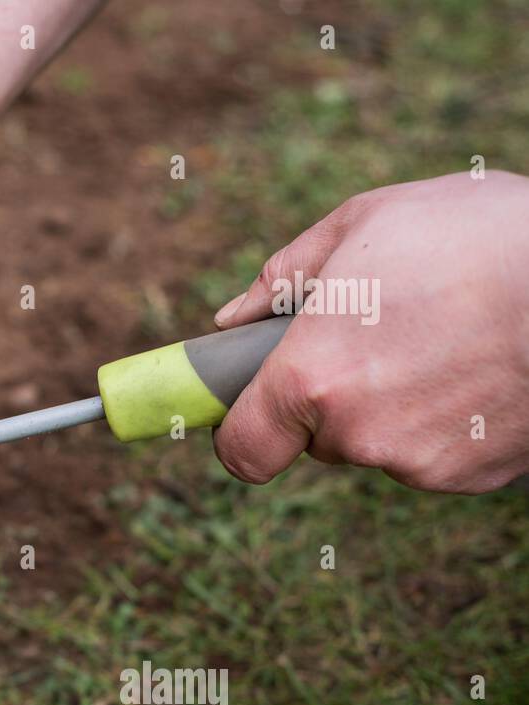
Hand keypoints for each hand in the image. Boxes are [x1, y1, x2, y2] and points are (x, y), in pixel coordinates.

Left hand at [212, 171, 528, 493]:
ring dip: (393, 402)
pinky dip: (445, 419)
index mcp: (311, 376)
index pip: (242, 450)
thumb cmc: (477, 235)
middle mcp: (358, 434)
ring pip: (378, 440)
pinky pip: (434, 452)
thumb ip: (283, 278)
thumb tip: (232, 318)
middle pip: (315, 435)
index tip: (247, 407)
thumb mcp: (365, 223)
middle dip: (332, 392)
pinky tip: (478, 366)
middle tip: (378, 333)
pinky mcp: (474, 476)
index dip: (238, 430)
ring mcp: (420, 463)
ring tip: (444, 337)